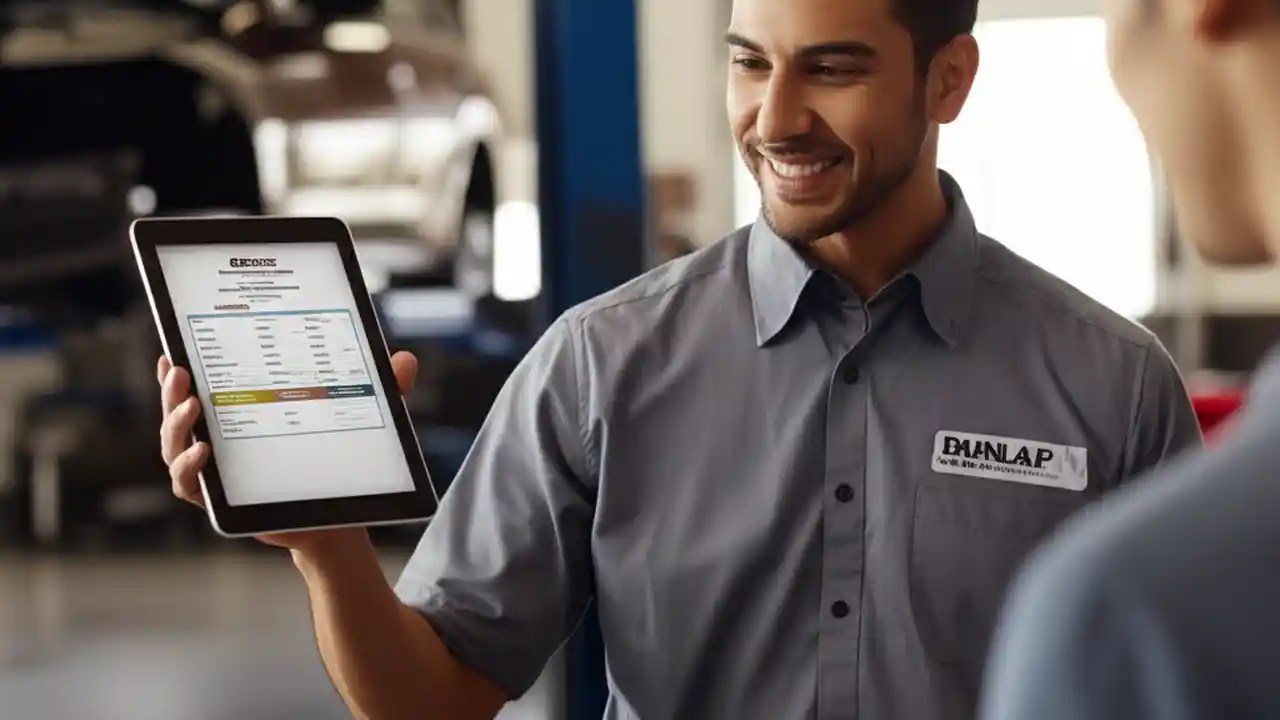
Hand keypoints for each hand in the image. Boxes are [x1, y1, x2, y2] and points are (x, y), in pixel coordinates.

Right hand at [157, 351, 419, 551]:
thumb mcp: (359, 418)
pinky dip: (188, 469)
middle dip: (172, 389)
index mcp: (237, 412)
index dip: (178, 369)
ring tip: (192, 407)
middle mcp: (216, 439)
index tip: (173, 348)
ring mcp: (215, 472)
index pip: (199, 385)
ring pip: (175, 446)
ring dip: (175, 425)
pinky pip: (189, 486)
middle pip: (178, 410)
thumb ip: (381, 389)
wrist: (336, 516)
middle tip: (180, 371)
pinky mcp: (221, 501)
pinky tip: (201, 454)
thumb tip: (406, 359)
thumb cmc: (335, 459)